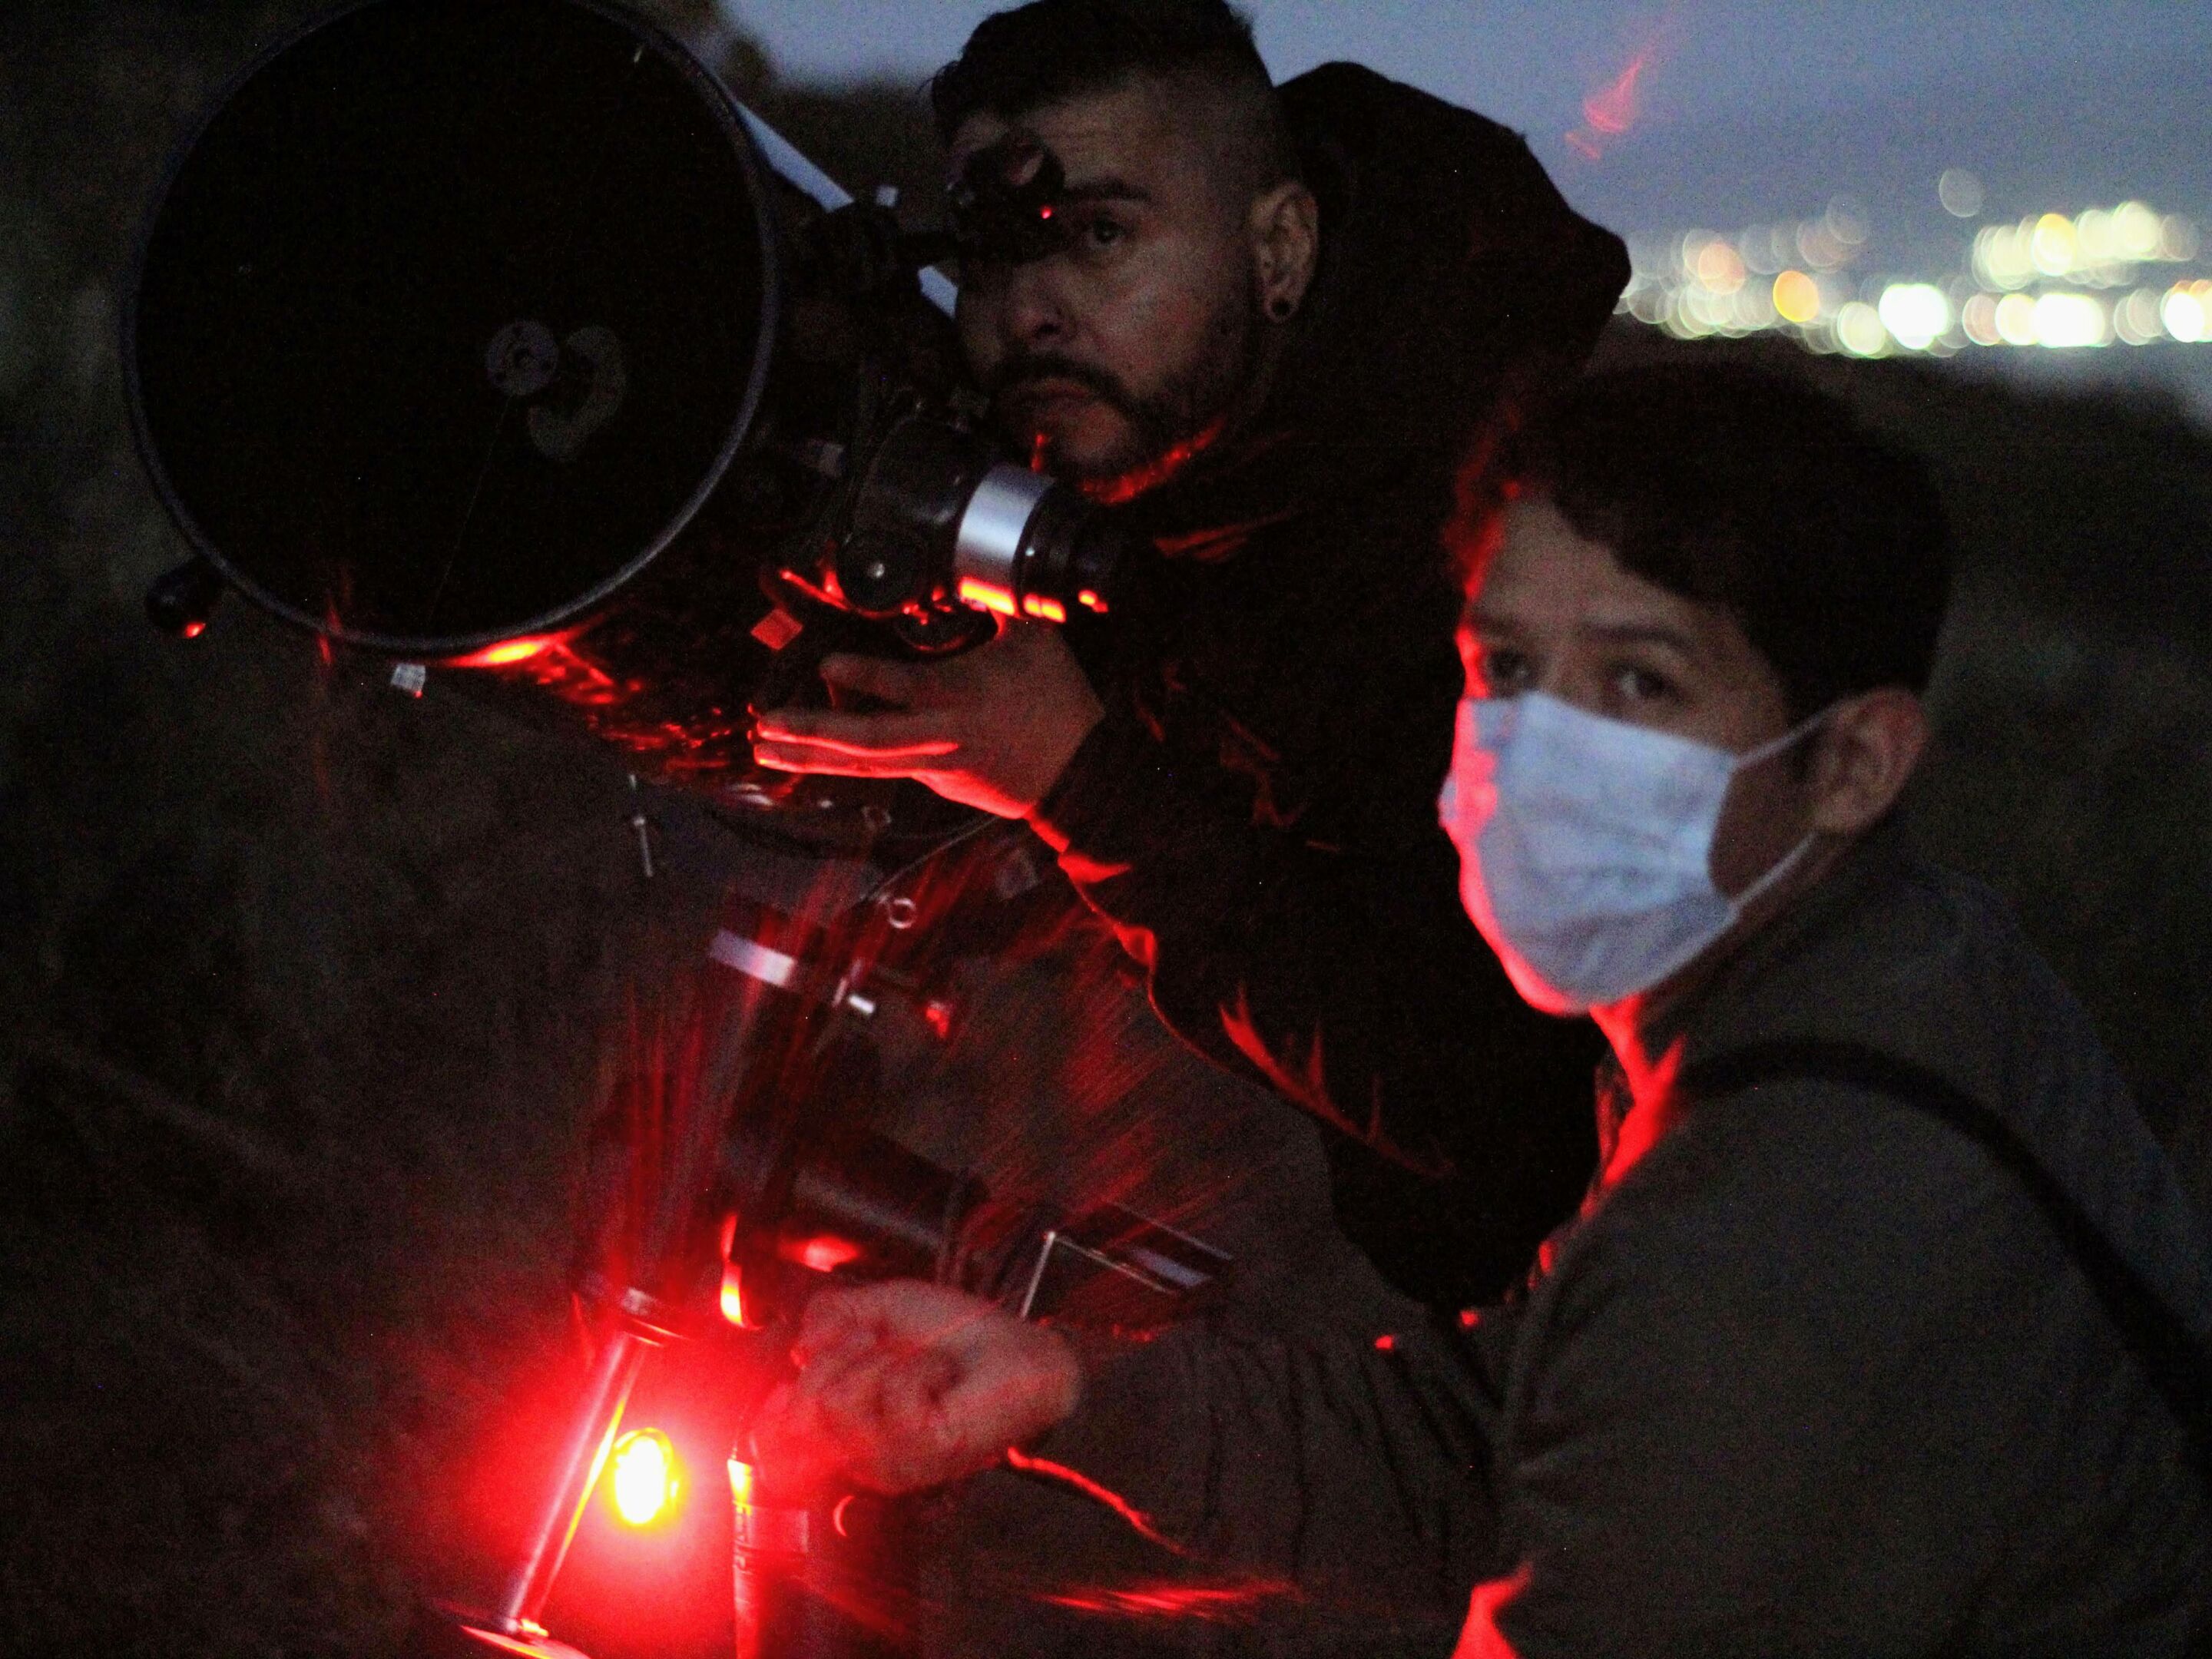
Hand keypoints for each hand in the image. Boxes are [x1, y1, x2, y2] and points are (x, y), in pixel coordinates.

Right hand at [745, 1282, 1080, 1495]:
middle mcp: (863, 1454)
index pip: (775, 1449)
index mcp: (847, 1428)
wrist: (1019, 1347)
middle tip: (875, 1345)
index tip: (794, 1379)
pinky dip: (917, 1366)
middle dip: (831, 1359)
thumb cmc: (957, 1335)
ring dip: (876, 1359)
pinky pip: (891, 1397)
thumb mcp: (882, 1310)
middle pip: (797, 1416)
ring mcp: (894, 1459)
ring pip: (835, 1403)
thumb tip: (797, 1340)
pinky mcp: (926, 1450)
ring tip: (912, 1358)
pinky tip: (940, 1372)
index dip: (772, 1412)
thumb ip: (831, 1317)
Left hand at [752, 621, 1103, 818]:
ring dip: (812, 756)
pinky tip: (813, 753)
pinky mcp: (938, 783)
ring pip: (865, 762)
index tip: (826, 663)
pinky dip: (848, 759)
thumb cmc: (1059, 700)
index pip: (903, 686)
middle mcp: (939, 734)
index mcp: (961, 694)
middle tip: (766, 723)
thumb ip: (996, 598)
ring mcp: (935, 765)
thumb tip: (968, 562)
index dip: (863, 676)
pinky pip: (886, 766)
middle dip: (812, 731)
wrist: (1080, 773)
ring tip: (765, 748)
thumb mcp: (1036, 636)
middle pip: (866, 739)